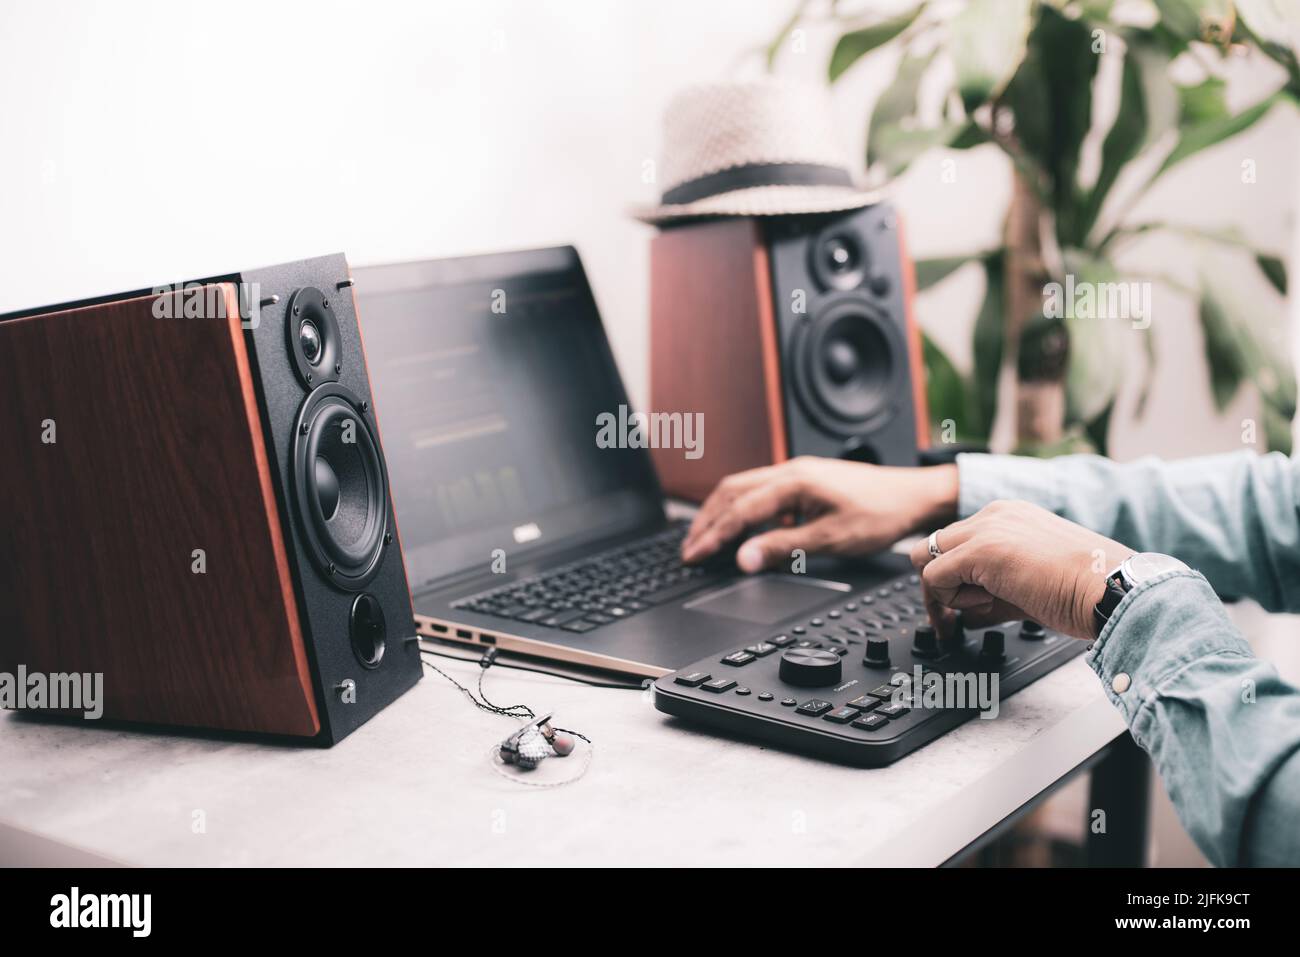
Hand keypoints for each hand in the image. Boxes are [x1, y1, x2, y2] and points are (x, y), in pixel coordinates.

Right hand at [681, 457, 958, 572]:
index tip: (694, 555)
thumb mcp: (830, 539)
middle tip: (690, 549)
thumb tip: (743, 559)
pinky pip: (761, 491)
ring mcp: (796, 472)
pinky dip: (742, 509)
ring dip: (721, 513)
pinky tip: (745, 530)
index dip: (713, 536)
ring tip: (706, 539)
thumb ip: (782, 548)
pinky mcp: (804, 480)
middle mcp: (790, 471)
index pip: (739, 510)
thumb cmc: (881, 514)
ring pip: (743, 488)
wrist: (914, 496)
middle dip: (706, 521)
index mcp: (793, 482)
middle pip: (731, 492)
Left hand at [909, 500, 1133, 640]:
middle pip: (935, 547)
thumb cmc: (1084, 591)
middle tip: (955, 618)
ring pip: (926, 558)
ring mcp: (986, 529)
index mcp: (1010, 516)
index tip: (967, 607)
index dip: (957, 579)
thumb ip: (991, 592)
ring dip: (946, 592)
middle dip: (940, 586)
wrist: (1112, 590)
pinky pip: (934, 577)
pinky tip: (988, 604)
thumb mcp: (1027, 585)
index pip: (958, 542)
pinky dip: (950, 600)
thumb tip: (964, 614)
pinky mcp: (980, 551)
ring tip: (985, 608)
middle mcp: (994, 514)